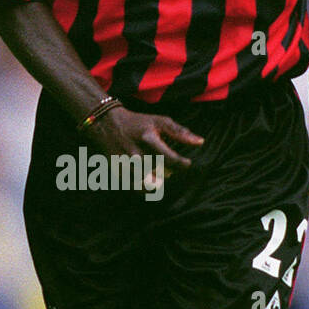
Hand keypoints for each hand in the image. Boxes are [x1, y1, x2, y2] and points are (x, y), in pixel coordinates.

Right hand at [87, 105, 203, 176]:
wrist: (108, 124)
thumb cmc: (139, 123)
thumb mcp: (159, 121)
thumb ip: (180, 132)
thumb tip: (201, 142)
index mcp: (148, 138)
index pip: (171, 158)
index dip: (182, 164)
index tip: (186, 163)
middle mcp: (136, 152)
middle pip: (160, 173)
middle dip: (169, 172)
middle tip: (169, 167)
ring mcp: (125, 164)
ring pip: (148, 184)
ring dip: (157, 181)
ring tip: (159, 175)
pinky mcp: (117, 171)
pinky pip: (135, 187)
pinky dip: (144, 186)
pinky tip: (147, 179)